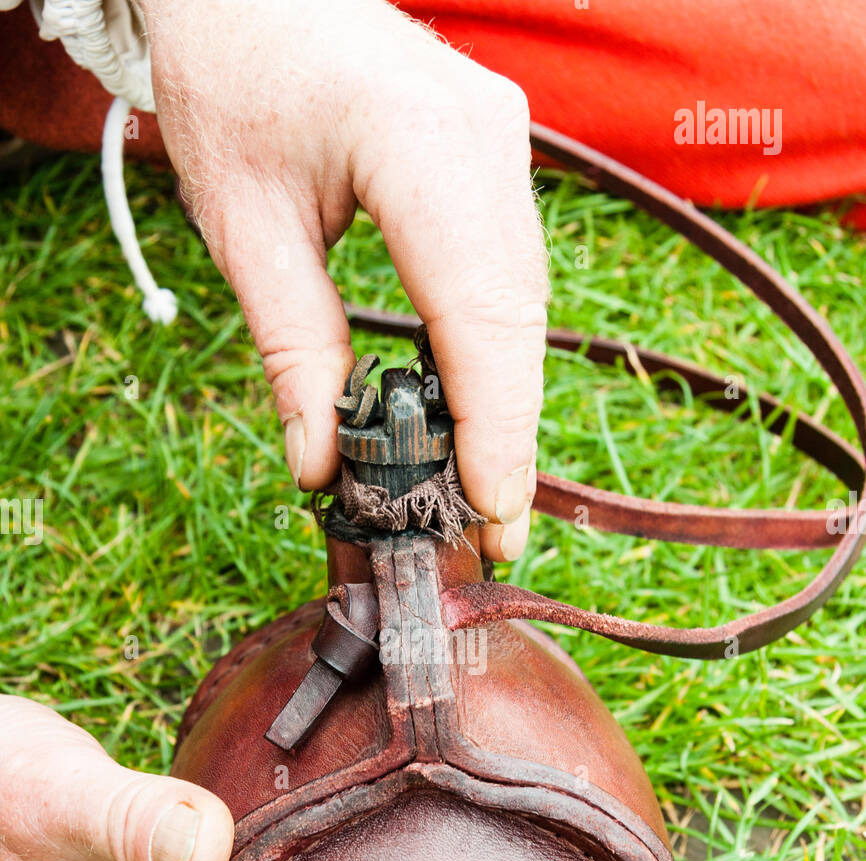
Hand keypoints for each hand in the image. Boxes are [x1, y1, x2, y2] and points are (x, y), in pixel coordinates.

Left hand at [141, 0, 547, 559]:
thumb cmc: (233, 75)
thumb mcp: (242, 222)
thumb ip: (291, 349)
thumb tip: (318, 466)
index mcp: (418, 143)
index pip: (480, 315)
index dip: (495, 429)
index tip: (496, 516)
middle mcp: (487, 138)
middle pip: (518, 319)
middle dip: (508, 434)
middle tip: (493, 532)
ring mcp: (503, 140)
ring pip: (526, 301)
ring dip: (506, 398)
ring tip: (481, 490)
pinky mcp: (497, 154)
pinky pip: (512, 271)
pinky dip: (495, 349)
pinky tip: (474, 411)